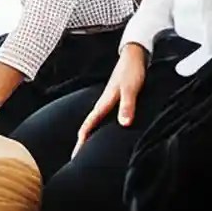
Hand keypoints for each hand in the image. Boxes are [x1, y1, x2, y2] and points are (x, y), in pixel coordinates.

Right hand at [73, 42, 146, 156]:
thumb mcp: (131, 90)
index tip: (76, 153)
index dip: (83, 138)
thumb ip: (128, 106)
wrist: (134, 55)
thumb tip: (124, 124)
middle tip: (77, 155)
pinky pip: (104, 117)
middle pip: (90, 124)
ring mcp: (109, 101)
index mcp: (104, 102)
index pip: (90, 123)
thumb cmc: (132, 71)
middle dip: (83, 140)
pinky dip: (100, 126)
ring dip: (91, 133)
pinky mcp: (116, 99)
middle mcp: (103, 103)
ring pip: (96, 121)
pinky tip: (105, 130)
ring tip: (87, 146)